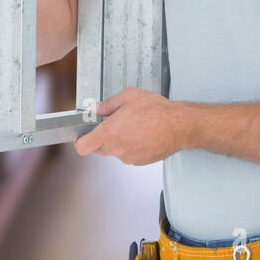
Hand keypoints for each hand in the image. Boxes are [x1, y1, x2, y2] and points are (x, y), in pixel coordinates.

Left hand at [74, 87, 193, 165]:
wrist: (180, 125)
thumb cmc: (157, 110)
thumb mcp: (129, 96)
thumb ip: (107, 104)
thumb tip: (96, 108)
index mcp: (109, 133)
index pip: (83, 146)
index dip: (80, 141)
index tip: (83, 136)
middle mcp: (117, 149)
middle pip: (99, 149)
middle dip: (103, 138)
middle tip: (115, 124)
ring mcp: (128, 157)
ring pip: (115, 152)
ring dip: (119, 142)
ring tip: (135, 127)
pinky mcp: (139, 162)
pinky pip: (128, 155)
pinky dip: (132, 147)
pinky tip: (143, 135)